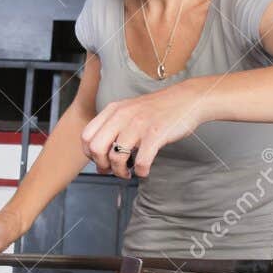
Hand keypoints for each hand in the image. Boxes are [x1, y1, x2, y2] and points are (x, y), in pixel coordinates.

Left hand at [80, 84, 204, 178]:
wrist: (186, 99)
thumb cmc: (157, 110)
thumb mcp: (129, 111)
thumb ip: (113, 128)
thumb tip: (100, 159)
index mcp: (113, 110)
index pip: (86, 136)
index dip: (90, 154)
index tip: (101, 161)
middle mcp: (122, 116)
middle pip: (96, 148)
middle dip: (102, 165)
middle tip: (113, 170)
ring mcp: (139, 125)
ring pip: (116, 157)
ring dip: (121, 172)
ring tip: (129, 173)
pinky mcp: (156, 134)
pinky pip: (141, 161)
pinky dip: (141, 171)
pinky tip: (144, 170)